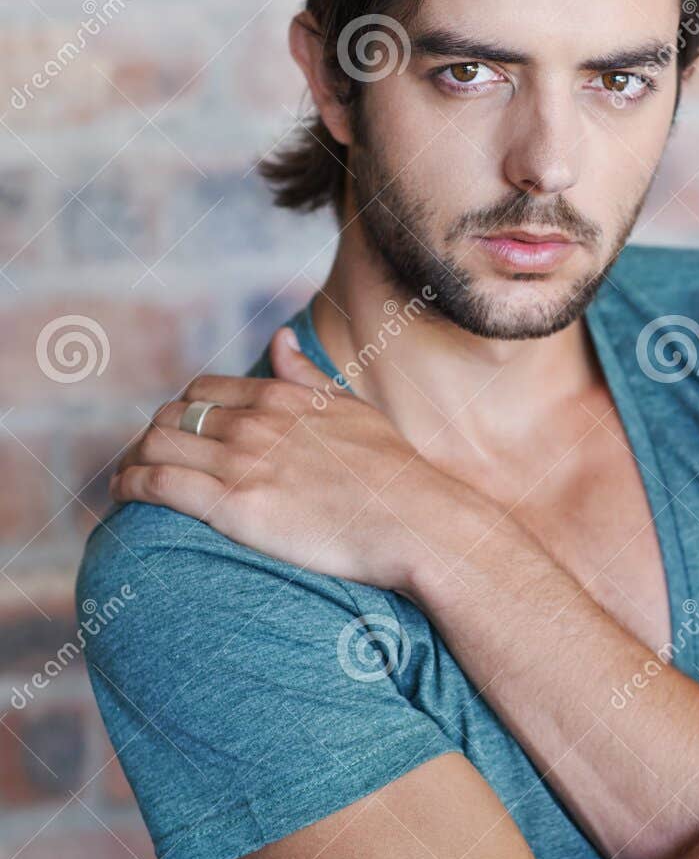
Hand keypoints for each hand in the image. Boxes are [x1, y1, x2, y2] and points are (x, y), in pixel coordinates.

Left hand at [110, 327, 485, 588]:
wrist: (415, 520)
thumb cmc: (393, 474)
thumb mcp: (350, 408)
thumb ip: (307, 376)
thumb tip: (280, 338)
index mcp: (282, 398)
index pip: (205, 391)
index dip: (183, 412)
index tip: (179, 434)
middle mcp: (255, 422)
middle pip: (173, 416)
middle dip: (154, 437)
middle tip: (150, 461)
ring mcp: (242, 462)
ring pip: (157, 445)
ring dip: (135, 459)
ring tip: (128, 481)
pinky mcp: (233, 505)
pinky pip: (160, 483)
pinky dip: (131, 484)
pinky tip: (123, 495)